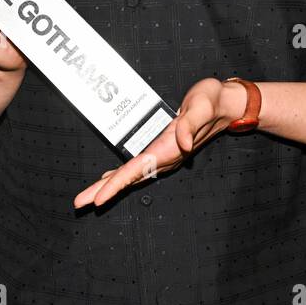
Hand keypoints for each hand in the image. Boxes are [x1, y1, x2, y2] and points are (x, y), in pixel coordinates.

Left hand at [73, 77, 247, 208]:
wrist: (225, 104)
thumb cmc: (212, 102)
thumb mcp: (202, 106)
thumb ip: (191, 124)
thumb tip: (184, 143)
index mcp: (169, 149)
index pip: (137, 170)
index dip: (116, 185)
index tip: (98, 199)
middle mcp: (165, 157)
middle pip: (129, 178)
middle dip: (104, 191)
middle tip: (80, 203)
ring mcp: (163, 155)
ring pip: (131, 175)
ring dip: (109, 186)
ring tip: (88, 198)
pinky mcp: (162, 148)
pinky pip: (137, 167)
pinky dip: (120, 175)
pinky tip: (108, 179)